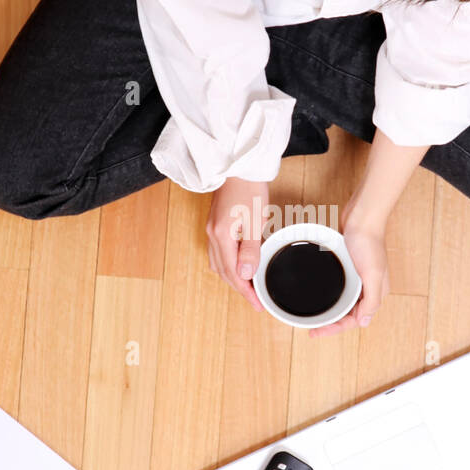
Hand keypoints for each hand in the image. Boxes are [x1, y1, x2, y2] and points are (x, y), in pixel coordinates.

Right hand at [206, 176, 267, 311]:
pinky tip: (238, 266)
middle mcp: (212, 235)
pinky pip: (218, 253)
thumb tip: (245, 274)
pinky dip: (228, 265)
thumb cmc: (250, 187)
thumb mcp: (255, 220)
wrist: (239, 165)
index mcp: (222, 236)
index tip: (257, 304)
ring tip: (249, 287)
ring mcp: (211, 229)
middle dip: (239, 288)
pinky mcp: (215, 224)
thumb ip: (250, 249)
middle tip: (256, 300)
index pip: (233, 273)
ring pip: (219, 264)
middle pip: (224, 272)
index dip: (246, 292)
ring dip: (232, 277)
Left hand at [308, 209, 389, 338]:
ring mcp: (357, 279)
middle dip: (331, 324)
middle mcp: (367, 289)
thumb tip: (363, 322)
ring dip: (330, 311)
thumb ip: (371, 300)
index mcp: (375, 293)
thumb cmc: (368, 242)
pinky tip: (318, 297)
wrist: (362, 217)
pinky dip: (329, 296)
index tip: (316, 331)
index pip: (355, 320)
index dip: (335, 329)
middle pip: (347, 315)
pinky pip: (338, 289)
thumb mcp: (372, 274)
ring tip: (313, 317)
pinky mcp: (348, 269)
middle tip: (312, 328)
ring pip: (342, 303)